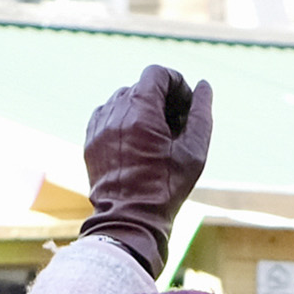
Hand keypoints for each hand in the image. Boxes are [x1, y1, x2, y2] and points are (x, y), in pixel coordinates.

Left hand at [79, 67, 212, 232]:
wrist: (129, 219)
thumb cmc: (166, 188)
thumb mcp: (194, 152)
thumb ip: (201, 114)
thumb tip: (203, 87)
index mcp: (141, 111)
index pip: (157, 73)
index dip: (176, 83)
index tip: (185, 106)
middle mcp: (116, 112)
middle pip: (141, 86)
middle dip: (161, 99)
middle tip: (175, 127)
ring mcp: (99, 126)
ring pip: (123, 99)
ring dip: (141, 109)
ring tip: (154, 137)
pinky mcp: (90, 140)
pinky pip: (107, 115)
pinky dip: (123, 121)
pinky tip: (134, 144)